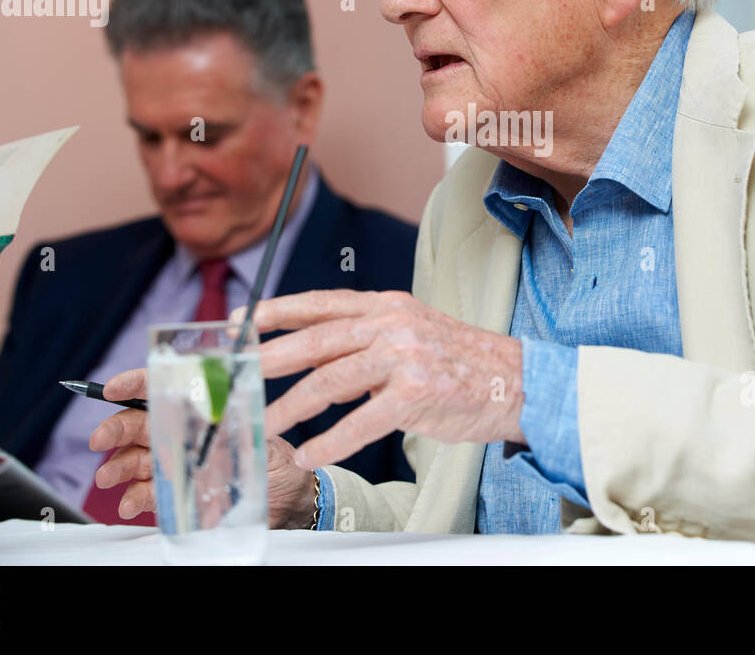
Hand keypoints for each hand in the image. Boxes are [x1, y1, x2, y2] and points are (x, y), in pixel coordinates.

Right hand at [87, 369, 316, 527]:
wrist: (289, 499)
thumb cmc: (277, 458)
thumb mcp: (260, 434)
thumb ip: (236, 422)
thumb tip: (219, 408)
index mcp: (200, 409)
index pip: (162, 388)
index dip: (133, 385)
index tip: (111, 389)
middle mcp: (182, 433)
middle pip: (138, 424)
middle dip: (114, 429)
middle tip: (99, 440)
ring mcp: (177, 463)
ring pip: (136, 460)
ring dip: (118, 467)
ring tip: (107, 478)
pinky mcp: (178, 493)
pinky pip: (149, 493)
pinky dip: (134, 498)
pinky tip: (128, 503)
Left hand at [233, 289, 525, 470]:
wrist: (518, 382)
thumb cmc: (462, 364)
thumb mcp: (412, 334)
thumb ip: (366, 341)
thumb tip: (319, 363)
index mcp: (388, 305)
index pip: (321, 303)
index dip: (277, 311)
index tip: (241, 322)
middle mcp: (393, 323)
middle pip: (315, 340)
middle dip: (268, 359)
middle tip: (236, 376)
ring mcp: (405, 357)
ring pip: (329, 382)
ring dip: (290, 408)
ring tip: (264, 425)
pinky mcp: (417, 394)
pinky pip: (360, 421)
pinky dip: (330, 440)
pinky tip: (309, 452)